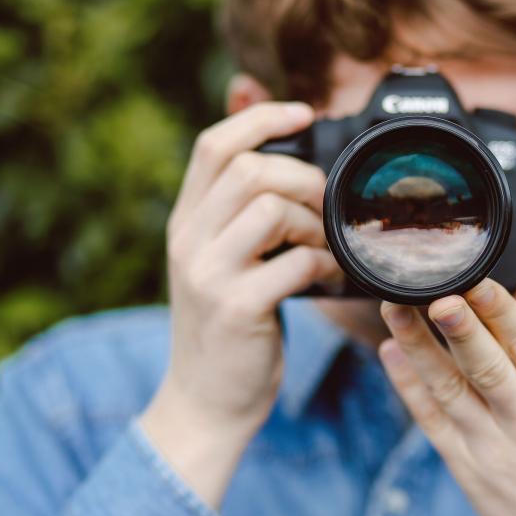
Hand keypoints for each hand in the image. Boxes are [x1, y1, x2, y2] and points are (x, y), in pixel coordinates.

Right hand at [140, 102, 341, 506]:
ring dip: (314, 223)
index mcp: (185, 223)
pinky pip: (293, 262)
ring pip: (271, 208)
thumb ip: (240, 216)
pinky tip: (329, 280)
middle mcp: (188, 240)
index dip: (261, 118)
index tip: (304, 113)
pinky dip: (323, 265)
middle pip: (249, 169)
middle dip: (303, 178)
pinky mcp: (236, 308)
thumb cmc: (227, 329)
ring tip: (323, 248)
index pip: (214, 144)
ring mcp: (208, 274)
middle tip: (325, 208)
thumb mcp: (220, 264)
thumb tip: (284, 169)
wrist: (205, 403)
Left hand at [378, 267, 515, 515]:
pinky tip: (391, 354)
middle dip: (459, 331)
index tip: (477, 279)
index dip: (502, 312)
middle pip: (488, 369)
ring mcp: (495, 450)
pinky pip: (434, 424)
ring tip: (393, 311)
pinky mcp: (468, 471)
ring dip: (419, 350)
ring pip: (450, 393)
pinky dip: (410, 388)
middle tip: (433, 293)